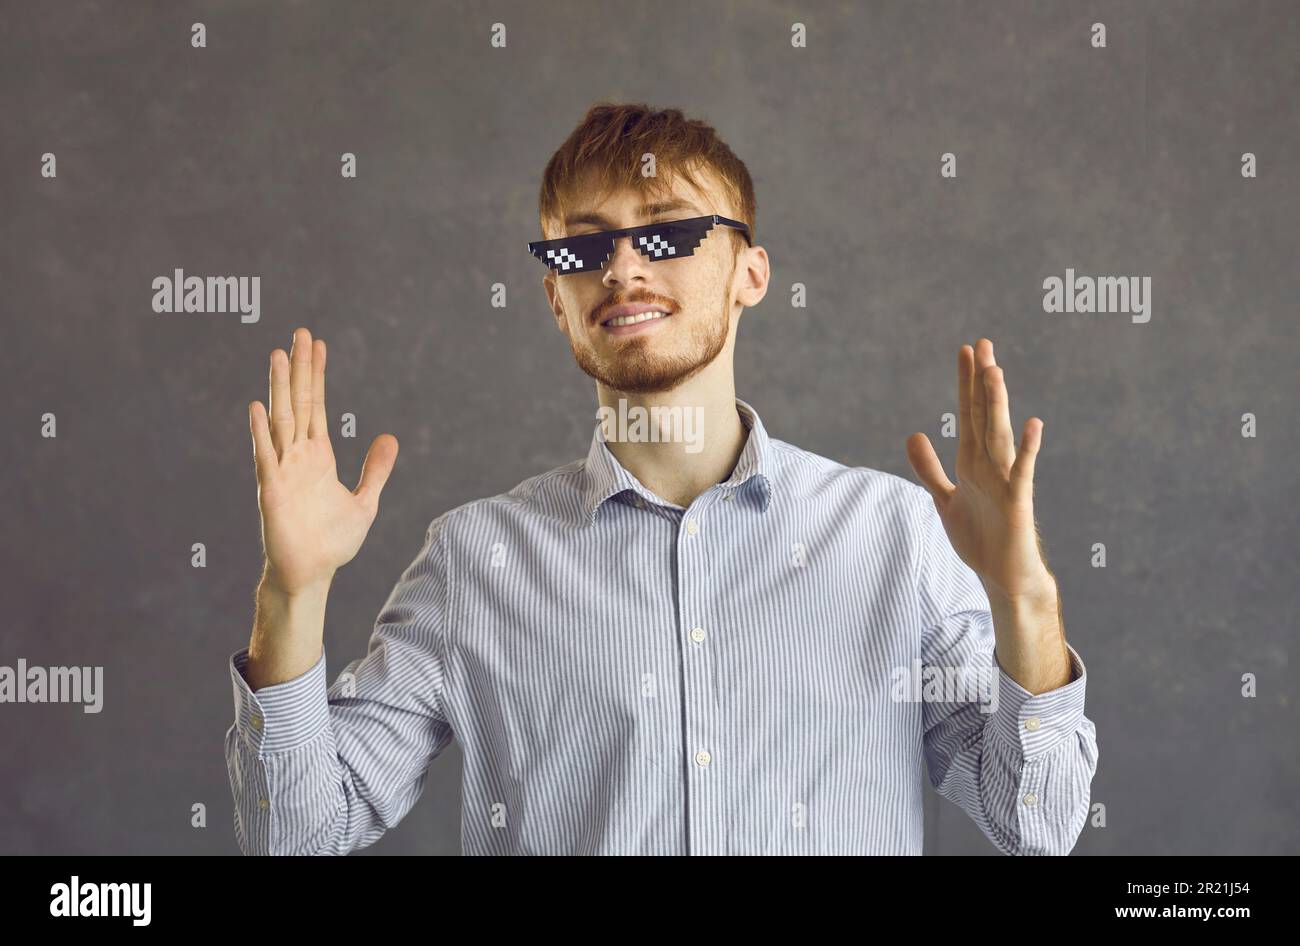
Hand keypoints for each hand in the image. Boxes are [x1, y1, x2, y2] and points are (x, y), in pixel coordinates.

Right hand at [248, 327, 398, 595]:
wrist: (313, 574)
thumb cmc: (332, 542)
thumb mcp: (365, 501)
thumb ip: (375, 470)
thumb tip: (390, 438)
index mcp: (318, 457)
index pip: (317, 406)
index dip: (317, 375)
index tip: (317, 345)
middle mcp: (298, 458)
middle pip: (298, 403)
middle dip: (299, 369)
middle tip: (300, 333)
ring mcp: (283, 472)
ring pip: (281, 421)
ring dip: (279, 388)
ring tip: (278, 355)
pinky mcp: (272, 492)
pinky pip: (266, 458)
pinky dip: (261, 434)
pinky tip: (257, 408)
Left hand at [905, 338, 1054, 603]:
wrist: (1003, 576)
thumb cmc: (980, 538)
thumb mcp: (945, 498)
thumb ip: (929, 468)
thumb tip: (913, 434)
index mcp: (972, 461)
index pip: (969, 413)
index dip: (966, 383)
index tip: (966, 350)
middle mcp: (990, 464)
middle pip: (985, 416)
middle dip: (982, 382)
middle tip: (982, 344)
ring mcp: (1005, 481)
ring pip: (1000, 436)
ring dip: (998, 404)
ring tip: (995, 371)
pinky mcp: (1017, 502)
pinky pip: (1022, 472)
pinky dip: (1028, 449)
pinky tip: (1034, 423)